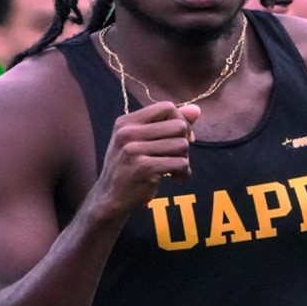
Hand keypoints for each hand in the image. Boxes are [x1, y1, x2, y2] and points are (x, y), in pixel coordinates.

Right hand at [91, 102, 201, 220]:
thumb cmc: (128, 168)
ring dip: (185, 159)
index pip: (166, 107)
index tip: (177, 137)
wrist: (109, 198)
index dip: (179, 120)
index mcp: (126, 122)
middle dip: (185, 141)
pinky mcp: (144, 168)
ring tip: (174, 169)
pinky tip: (175, 179)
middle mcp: (127, 133)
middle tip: (177, 156)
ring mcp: (134, 151)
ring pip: (182, 144)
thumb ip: (167, 124)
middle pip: (178, 126)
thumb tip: (197, 110)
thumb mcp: (141, 141)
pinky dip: (184, 173)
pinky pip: (181, 163)